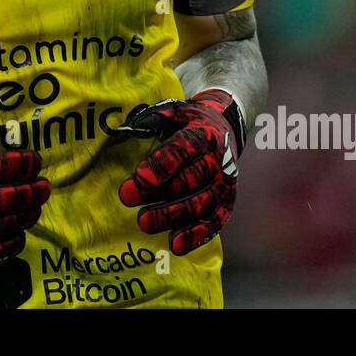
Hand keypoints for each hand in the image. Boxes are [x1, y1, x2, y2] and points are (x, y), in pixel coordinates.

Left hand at [115, 88, 243, 255]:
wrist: (226, 130)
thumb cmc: (191, 123)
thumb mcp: (176, 112)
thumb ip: (154, 117)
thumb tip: (129, 126)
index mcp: (203, 135)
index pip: (182, 150)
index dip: (160, 165)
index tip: (138, 178)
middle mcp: (217, 161)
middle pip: (189, 180)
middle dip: (159, 193)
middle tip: (128, 199)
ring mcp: (224, 184)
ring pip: (201, 204)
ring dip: (173, 216)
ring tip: (145, 223)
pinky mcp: (227, 203)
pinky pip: (214, 222)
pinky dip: (196, 235)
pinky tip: (175, 244)